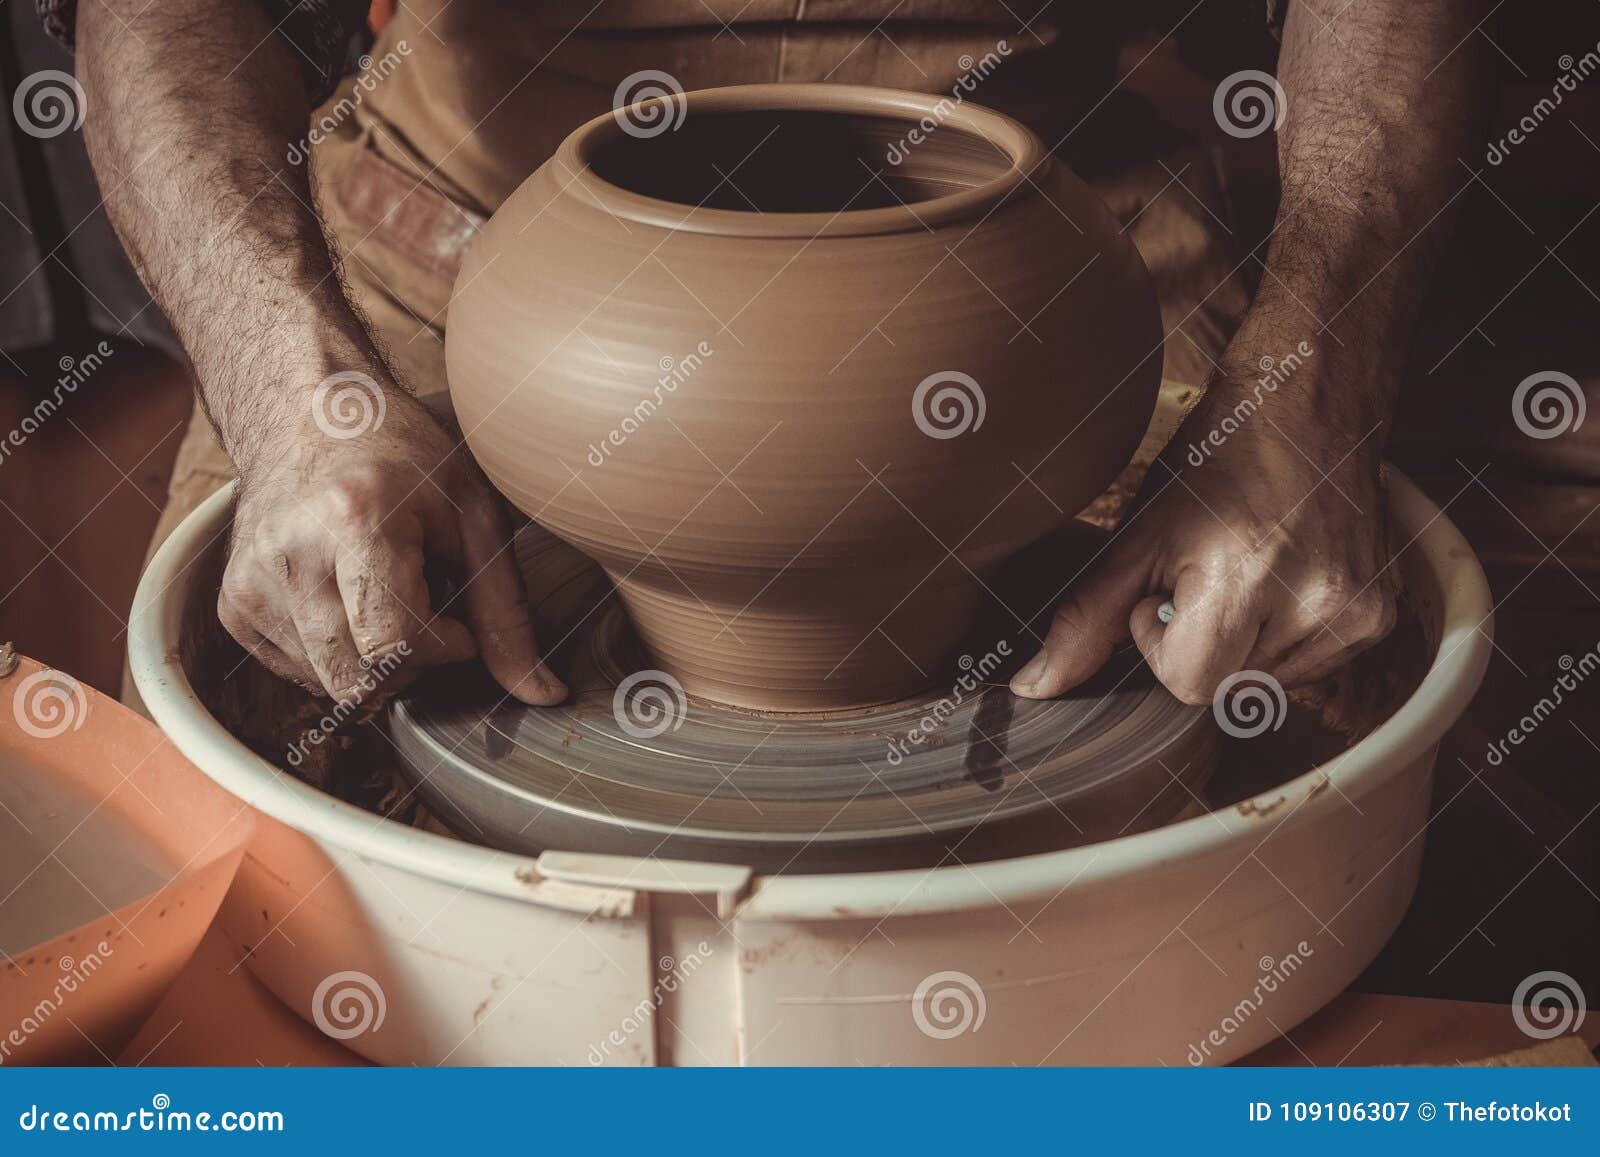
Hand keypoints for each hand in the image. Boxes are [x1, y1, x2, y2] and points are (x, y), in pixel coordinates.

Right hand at [217, 386, 566, 706]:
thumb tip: (545, 695)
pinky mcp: (233, 604)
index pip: (394, 647)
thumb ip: (507, 613)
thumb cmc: (405, 458)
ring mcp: (252, 583)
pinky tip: (348, 601)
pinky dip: (336, 655)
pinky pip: (297, 673)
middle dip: (410, 666)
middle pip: (358, 679)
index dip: (442, 650)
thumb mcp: (475, 518)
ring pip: (328, 684)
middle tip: (426, 609)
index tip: (458, 617)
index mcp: (354, 523)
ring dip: (373, 661)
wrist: (311, 413)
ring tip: (384, 594)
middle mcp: (291, 556)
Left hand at [1010, 383, 1397, 704]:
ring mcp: (1356, 614)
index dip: (1161, 645)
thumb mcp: (1137, 538)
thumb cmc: (1213, 466)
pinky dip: (1282, 639)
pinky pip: (1307, 668)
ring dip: (1241, 643)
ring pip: (1265, 683)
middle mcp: (1315, 602)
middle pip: (1225, 687)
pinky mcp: (1379, 618)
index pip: (1188, 684)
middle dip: (1198, 644)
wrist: (1306, 409)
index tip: (1165, 590)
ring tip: (1246, 573)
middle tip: (1206, 576)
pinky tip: (1281, 580)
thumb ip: (1085, 620)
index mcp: (1247, 578)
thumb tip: (1034, 687)